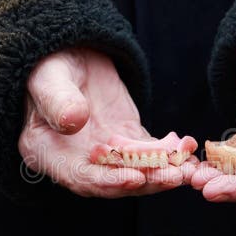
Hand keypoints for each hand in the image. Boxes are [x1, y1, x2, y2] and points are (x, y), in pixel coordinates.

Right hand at [19, 48, 192, 197]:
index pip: (80, 177)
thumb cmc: (47, 67)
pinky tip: (189, 151)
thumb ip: (58, 101)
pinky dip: (169, 155)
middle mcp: (77, 160)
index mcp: (48, 152)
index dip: (108, 182)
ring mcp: (104, 153)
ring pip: (136, 170)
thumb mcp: (47, 79)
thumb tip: (73, 121)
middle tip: (174, 177)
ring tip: (189, 169)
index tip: (134, 179)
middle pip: (114, 180)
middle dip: (147, 181)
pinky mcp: (125, 140)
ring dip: (163, 171)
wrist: (67, 54)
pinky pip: (149, 153)